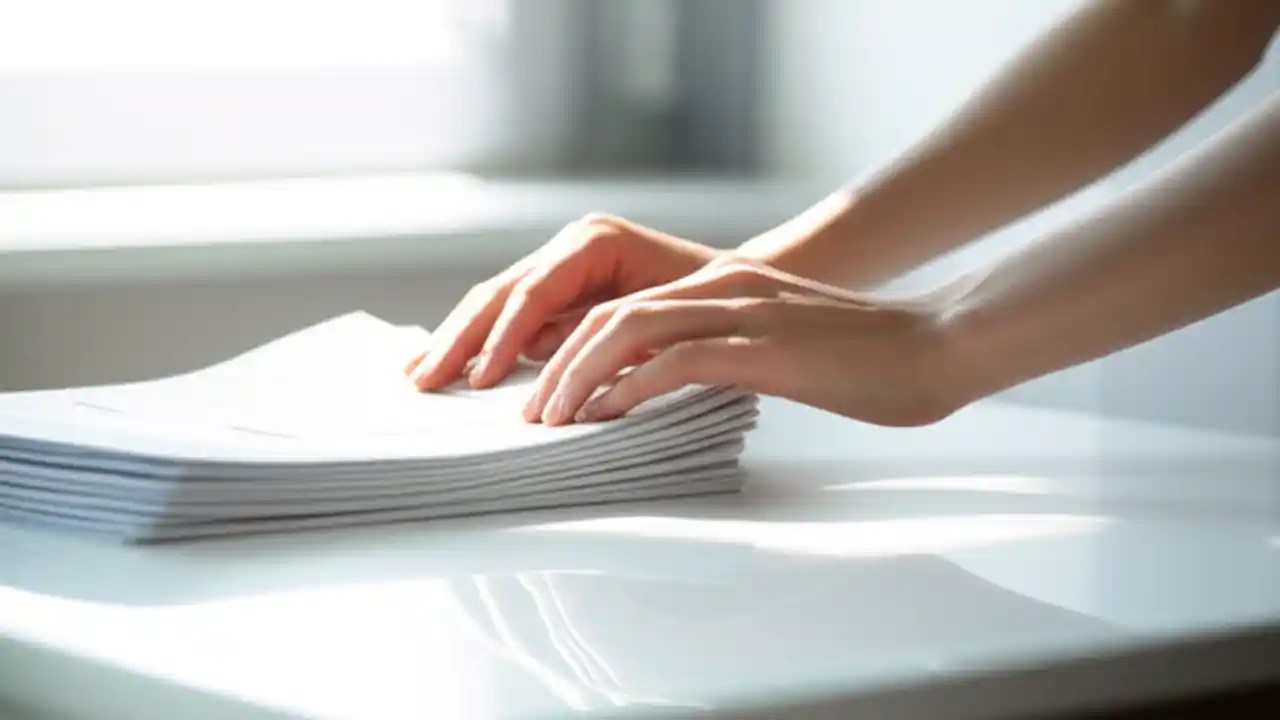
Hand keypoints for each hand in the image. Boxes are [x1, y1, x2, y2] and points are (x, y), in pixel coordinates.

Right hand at [406, 213, 719, 389]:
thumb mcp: (661, 317)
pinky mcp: (562, 288)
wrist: (741, 283)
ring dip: (458, 339)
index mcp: (595, 242)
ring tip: (418, 373)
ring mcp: (563, 263)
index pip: (533, 292)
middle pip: (500, 293)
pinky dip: (481, 340)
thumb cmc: (712, 300)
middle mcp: (571, 245)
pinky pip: (513, 314)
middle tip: (421, 379)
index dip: (501, 337)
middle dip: (459, 338)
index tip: (477, 378)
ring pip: (497, 302)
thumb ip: (601, 332)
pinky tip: (451, 362)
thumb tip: (537, 359)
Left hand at [524, 257, 965, 427]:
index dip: (580, 346)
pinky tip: (607, 416)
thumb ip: (738, 351)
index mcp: (729, 284)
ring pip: (630, 331)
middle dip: (561, 363)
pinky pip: (676, 361)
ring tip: (553, 418)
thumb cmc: (873, 357)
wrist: (941, 344)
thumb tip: (692, 386)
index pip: (630, 307)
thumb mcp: (790, 344)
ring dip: (581, 376)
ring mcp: (743, 312)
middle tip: (534, 410)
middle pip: (614, 316)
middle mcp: (726, 287)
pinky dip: (630, 388)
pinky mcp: (763, 347)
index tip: (554, 388)